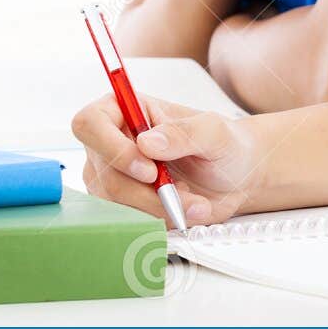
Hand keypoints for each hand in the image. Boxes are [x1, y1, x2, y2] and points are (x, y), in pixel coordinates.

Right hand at [72, 94, 257, 224]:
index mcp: (126, 109)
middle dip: (144, 190)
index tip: (148, 169)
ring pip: (112, 201)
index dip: (111, 148)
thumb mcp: (214, 131)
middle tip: (182, 192)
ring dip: (156, 207)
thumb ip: (184, 132)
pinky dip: (158, 220)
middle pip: (102, 171)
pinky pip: (126, 219)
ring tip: (194, 201)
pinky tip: (184, 209)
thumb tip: (146, 142)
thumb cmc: (224, 144)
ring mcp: (112, 175)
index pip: (90, 123)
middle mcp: (112, 142)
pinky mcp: (122, 204)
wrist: (236, 178)